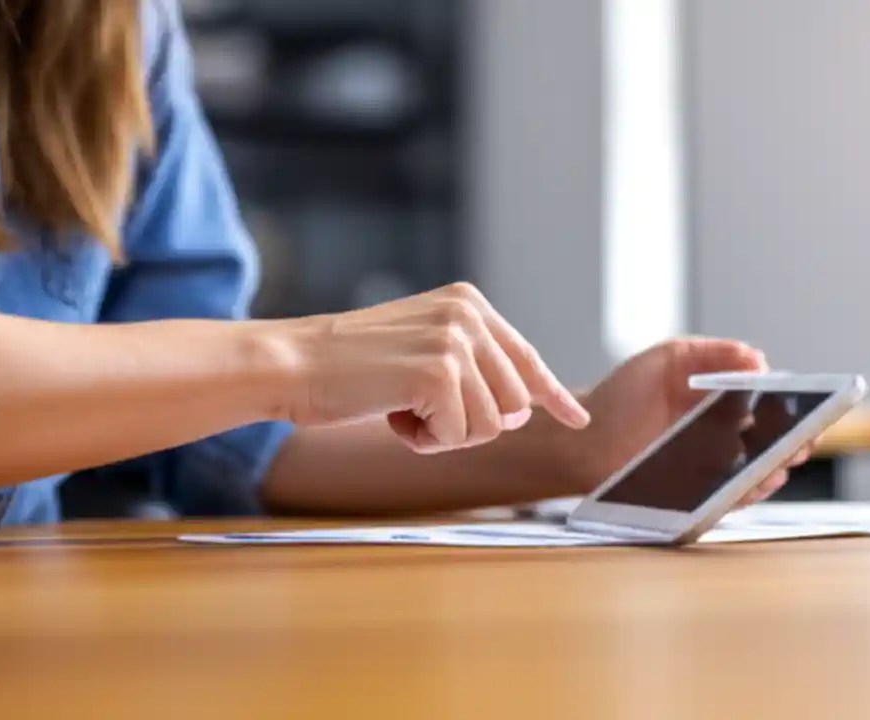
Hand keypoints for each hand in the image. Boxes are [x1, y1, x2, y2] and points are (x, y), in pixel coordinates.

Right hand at [281, 282, 590, 453]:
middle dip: (466, 423)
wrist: (293, 364)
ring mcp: (457, 341)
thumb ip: (473, 372)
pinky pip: (457, 437)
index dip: (553, 394)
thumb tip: (523, 411)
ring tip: (398, 406)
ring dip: (443, 433)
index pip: (525, 358)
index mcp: (468, 303)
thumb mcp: (419, 352)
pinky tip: (390, 414)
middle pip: (511, 404)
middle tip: (412, 407)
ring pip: (489, 426)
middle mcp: (469, 314)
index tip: (577, 417)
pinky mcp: (439, 373)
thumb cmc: (348, 368)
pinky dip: (423, 441)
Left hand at [570, 338, 811, 505]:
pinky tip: (759, 479)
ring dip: (778, 465)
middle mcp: (723, 434)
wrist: (584, 438)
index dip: (794, 405)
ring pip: (760, 469)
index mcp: (721, 399)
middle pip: (774, 439)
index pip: (770, 402)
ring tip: (785, 457)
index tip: (812, 403)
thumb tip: (759, 359)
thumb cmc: (622, 395)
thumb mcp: (666, 359)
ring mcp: (712, 465)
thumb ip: (711, 353)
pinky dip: (750, 489)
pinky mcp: (699, 492)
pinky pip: (734, 494)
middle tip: (805, 435)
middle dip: (795, 438)